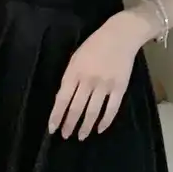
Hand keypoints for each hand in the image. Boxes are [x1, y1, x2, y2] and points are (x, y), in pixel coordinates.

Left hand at [48, 11, 147, 139]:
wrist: (120, 35)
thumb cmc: (94, 45)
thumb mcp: (76, 58)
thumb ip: (70, 78)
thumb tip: (64, 100)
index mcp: (74, 72)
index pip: (62, 99)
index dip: (57, 115)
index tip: (53, 128)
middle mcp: (88, 80)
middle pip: (76, 108)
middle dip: (69, 124)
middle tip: (65, 136)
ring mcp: (105, 85)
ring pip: (93, 111)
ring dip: (85, 126)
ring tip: (81, 136)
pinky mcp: (120, 87)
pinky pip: (112, 108)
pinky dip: (105, 121)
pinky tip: (100, 129)